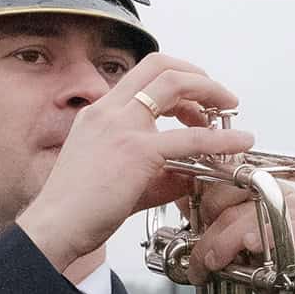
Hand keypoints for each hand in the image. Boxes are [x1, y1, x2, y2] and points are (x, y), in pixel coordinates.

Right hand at [17, 55, 249, 271]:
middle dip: (198, 76)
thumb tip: (192, 173)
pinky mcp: (137, 152)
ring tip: (230, 110)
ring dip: (210, 92)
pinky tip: (240, 142)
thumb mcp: (120, 178)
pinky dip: (221, 138)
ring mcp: (122, 127)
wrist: (55, 226)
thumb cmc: (79, 209)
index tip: (196, 98)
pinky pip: (191, 138)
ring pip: (175, 86)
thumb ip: (158, 172)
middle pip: (161, 67)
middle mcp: (109, 111)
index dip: (177, 78)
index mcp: (100, 113)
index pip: (143, 74)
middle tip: (221, 97)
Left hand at [186, 181, 294, 293]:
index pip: (237, 180)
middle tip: (198, 261)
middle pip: (244, 197)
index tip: (193, 228)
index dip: (209, 199)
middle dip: (212, 229)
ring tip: (213, 265)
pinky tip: (251, 248)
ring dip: (228, 239)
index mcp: (277, 198)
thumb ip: (221, 235)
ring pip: (261, 212)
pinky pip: (294, 228)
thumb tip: (186, 214)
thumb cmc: (287, 287)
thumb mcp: (244, 257)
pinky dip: (266, 237)